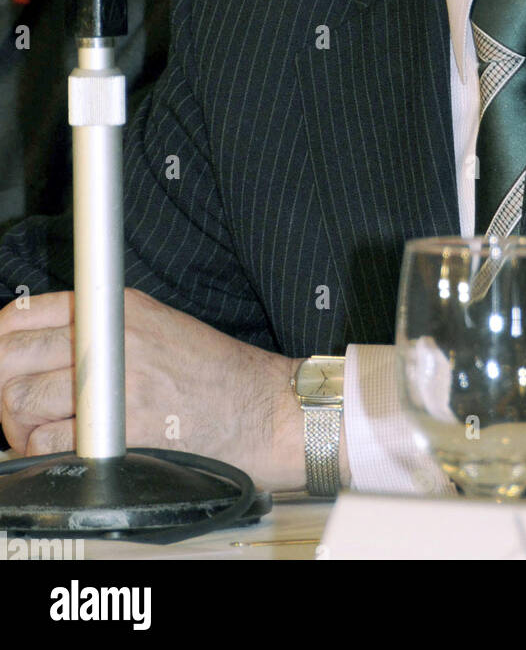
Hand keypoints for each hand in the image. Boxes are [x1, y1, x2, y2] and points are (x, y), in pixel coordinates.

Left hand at [0, 288, 303, 489]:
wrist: (263, 409)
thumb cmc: (217, 374)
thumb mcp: (160, 325)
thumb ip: (103, 328)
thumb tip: (42, 345)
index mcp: (118, 309)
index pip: (28, 312)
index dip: (1, 337)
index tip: (2, 354)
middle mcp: (110, 340)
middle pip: (11, 356)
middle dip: (3, 384)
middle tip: (16, 403)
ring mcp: (112, 385)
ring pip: (20, 401)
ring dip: (20, 423)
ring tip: (42, 431)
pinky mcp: (117, 430)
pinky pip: (46, 444)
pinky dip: (44, 452)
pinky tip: (67, 449)